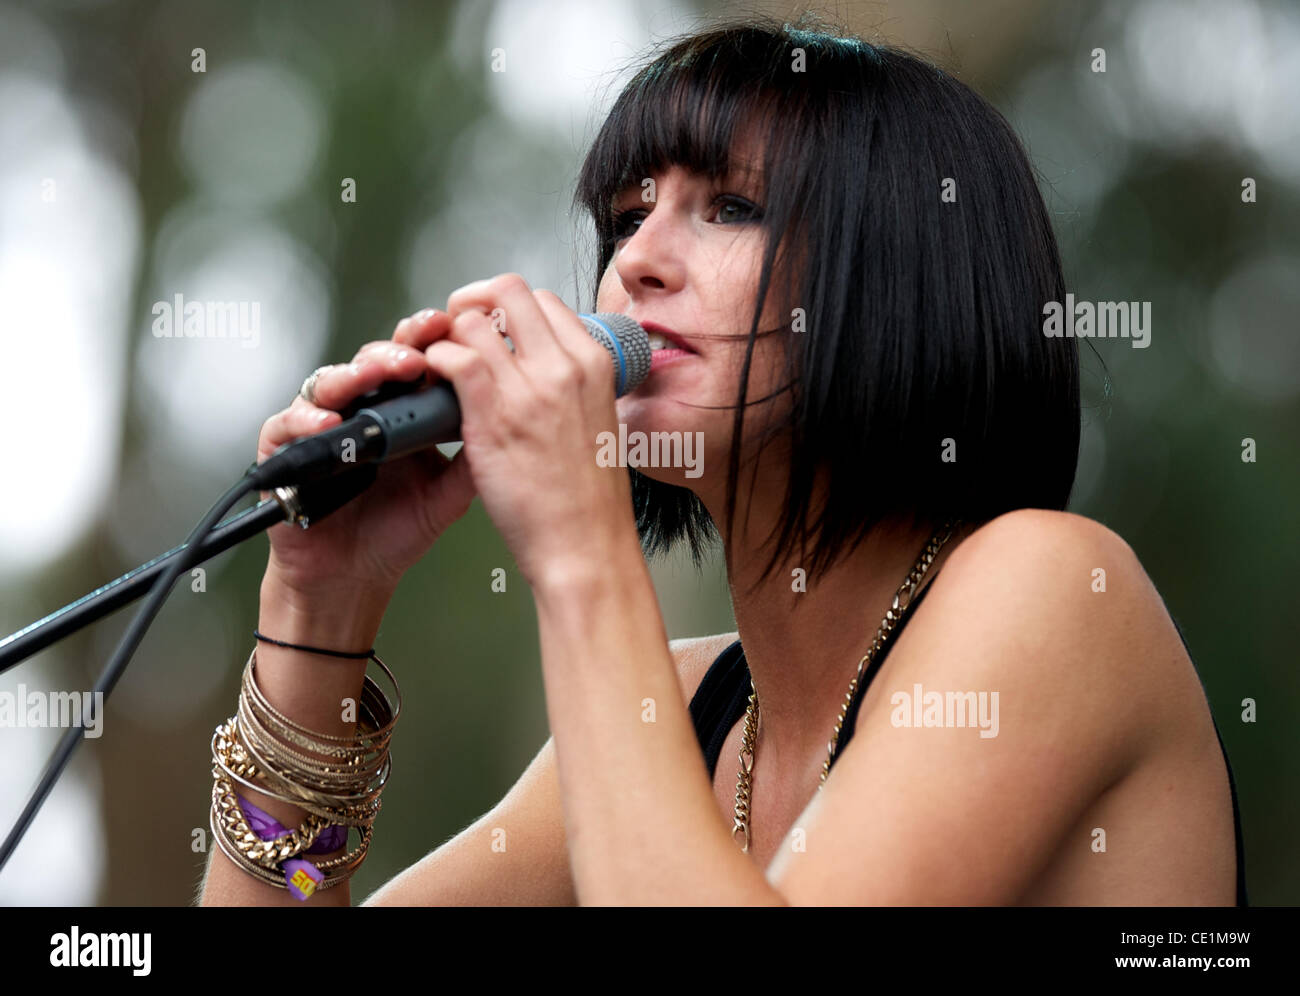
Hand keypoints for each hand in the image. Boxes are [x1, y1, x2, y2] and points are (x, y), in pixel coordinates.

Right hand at [257, 310, 476, 600]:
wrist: (353, 577)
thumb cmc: (395, 532)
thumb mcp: (446, 496)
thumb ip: (472, 461)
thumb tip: (508, 423)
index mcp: (401, 412)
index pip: (416, 363)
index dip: (432, 346)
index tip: (454, 335)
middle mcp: (360, 410)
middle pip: (374, 361)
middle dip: (396, 349)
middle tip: (417, 351)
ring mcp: (321, 425)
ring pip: (332, 381)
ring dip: (354, 374)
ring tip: (376, 376)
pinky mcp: (285, 449)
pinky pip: (288, 423)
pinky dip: (306, 418)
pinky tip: (328, 421)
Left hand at [403, 274, 638, 588]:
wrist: (587, 547)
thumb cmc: (588, 500)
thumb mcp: (597, 423)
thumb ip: (572, 388)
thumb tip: (540, 372)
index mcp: (594, 363)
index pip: (543, 301)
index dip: (508, 311)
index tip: (491, 334)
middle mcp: (566, 364)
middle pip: (508, 290)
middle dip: (472, 303)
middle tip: (456, 336)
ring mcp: (531, 386)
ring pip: (473, 317)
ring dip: (445, 334)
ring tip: (438, 366)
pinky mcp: (495, 413)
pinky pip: (455, 357)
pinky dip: (434, 362)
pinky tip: (432, 386)